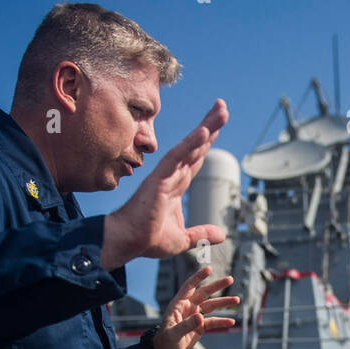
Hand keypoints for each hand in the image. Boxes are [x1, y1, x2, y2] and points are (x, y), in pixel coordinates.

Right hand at [102, 100, 229, 265]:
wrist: (126, 242)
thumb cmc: (146, 239)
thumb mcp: (183, 239)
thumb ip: (201, 233)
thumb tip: (221, 234)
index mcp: (176, 186)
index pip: (195, 159)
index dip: (206, 142)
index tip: (217, 125)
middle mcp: (172, 176)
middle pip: (196, 147)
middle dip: (210, 126)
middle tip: (222, 106)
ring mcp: (165, 175)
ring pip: (189, 147)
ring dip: (206, 128)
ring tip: (221, 110)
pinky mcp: (158, 179)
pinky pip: (176, 158)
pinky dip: (190, 144)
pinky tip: (203, 132)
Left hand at [152, 266, 238, 348]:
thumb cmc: (165, 341)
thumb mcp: (174, 334)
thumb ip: (186, 325)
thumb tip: (200, 317)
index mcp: (178, 304)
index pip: (189, 287)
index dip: (198, 277)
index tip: (209, 269)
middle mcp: (188, 307)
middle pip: (204, 293)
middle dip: (217, 286)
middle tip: (230, 279)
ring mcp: (195, 316)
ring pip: (211, 306)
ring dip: (223, 302)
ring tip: (237, 299)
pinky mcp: (200, 326)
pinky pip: (213, 322)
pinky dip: (222, 321)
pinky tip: (232, 321)